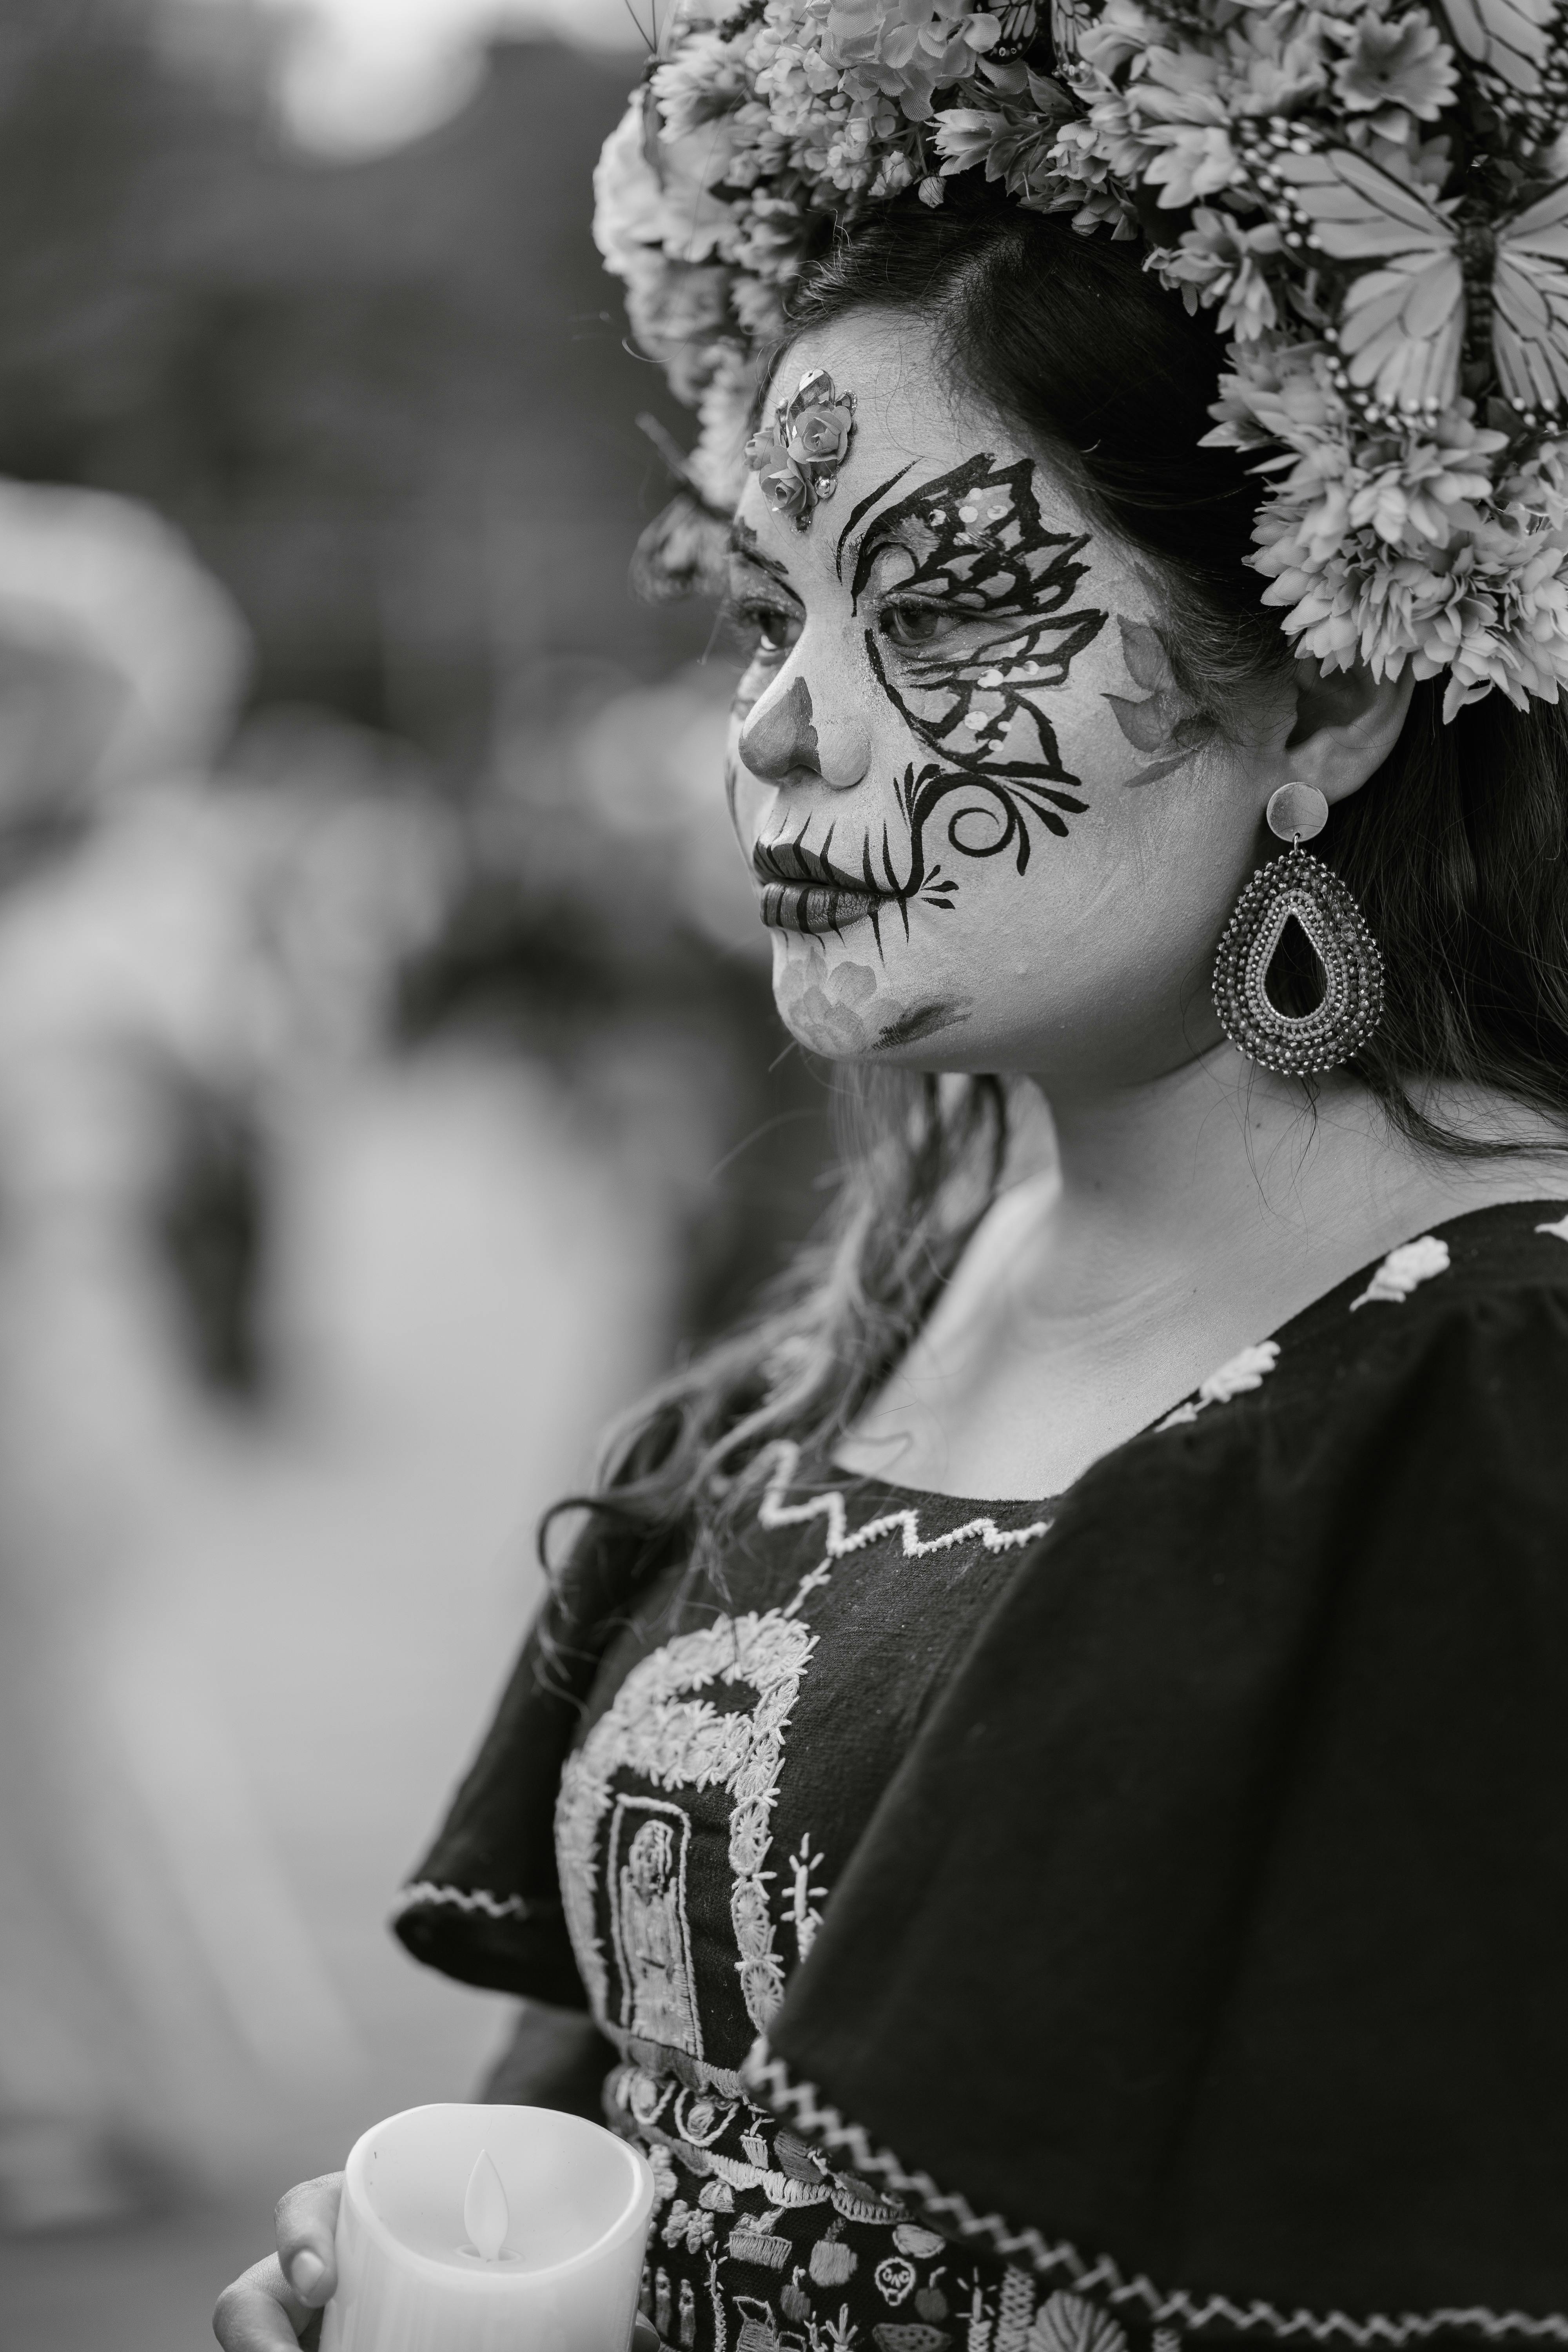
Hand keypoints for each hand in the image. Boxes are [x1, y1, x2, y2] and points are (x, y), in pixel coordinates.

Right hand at [212, 2162, 661, 2351]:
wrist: (491, 2251)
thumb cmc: (505, 2245)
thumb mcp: (527, 2247)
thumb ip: (584, 2285)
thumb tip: (653, 2342)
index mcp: (362, 2215)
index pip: (306, 2209)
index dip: (300, 2237)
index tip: (323, 2277)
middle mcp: (318, 2277)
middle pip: (253, 2301)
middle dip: (258, 2335)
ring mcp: (312, 2327)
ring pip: (264, 2338)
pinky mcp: (322, 2345)